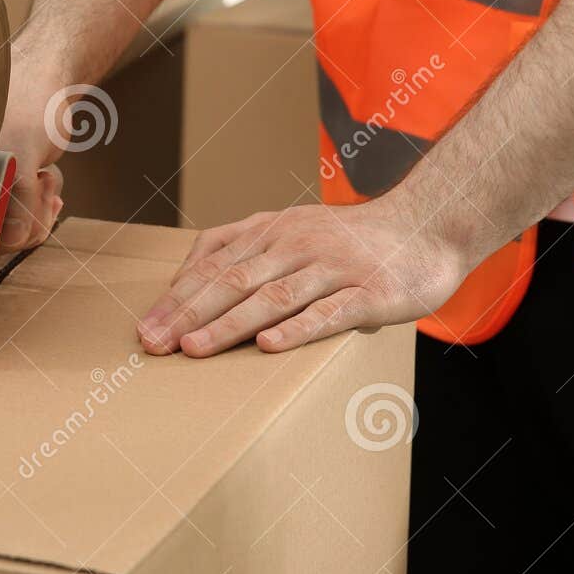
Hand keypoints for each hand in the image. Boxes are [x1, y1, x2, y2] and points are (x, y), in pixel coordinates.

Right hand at [0, 91, 65, 251]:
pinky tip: (47, 180)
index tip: (27, 222)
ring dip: (39, 206)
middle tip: (42, 190)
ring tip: (45, 176)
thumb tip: (17, 239)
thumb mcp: (23, 155)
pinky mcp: (7, 179)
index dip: (5, 237)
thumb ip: (18, 199)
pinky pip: (25, 208)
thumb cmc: (30, 102)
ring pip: (16, 223)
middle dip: (29, 219)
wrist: (50, 76)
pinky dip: (42, 200)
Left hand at [136, 196, 476, 356]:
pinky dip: (296, 329)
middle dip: (187, 314)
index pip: (212, 264)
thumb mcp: (290, 229)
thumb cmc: (349, 240)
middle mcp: (297, 245)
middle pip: (232, 281)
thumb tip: (187, 281)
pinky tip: (268, 347)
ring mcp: (333, 268)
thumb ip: (243, 249)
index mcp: (272, 231)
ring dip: (228, 325)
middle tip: (153, 344)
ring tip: (194, 348)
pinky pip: (329, 313)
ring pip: (272, 298)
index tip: (145, 327)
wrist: (428, 225)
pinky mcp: (369, 292)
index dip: (176, 296)